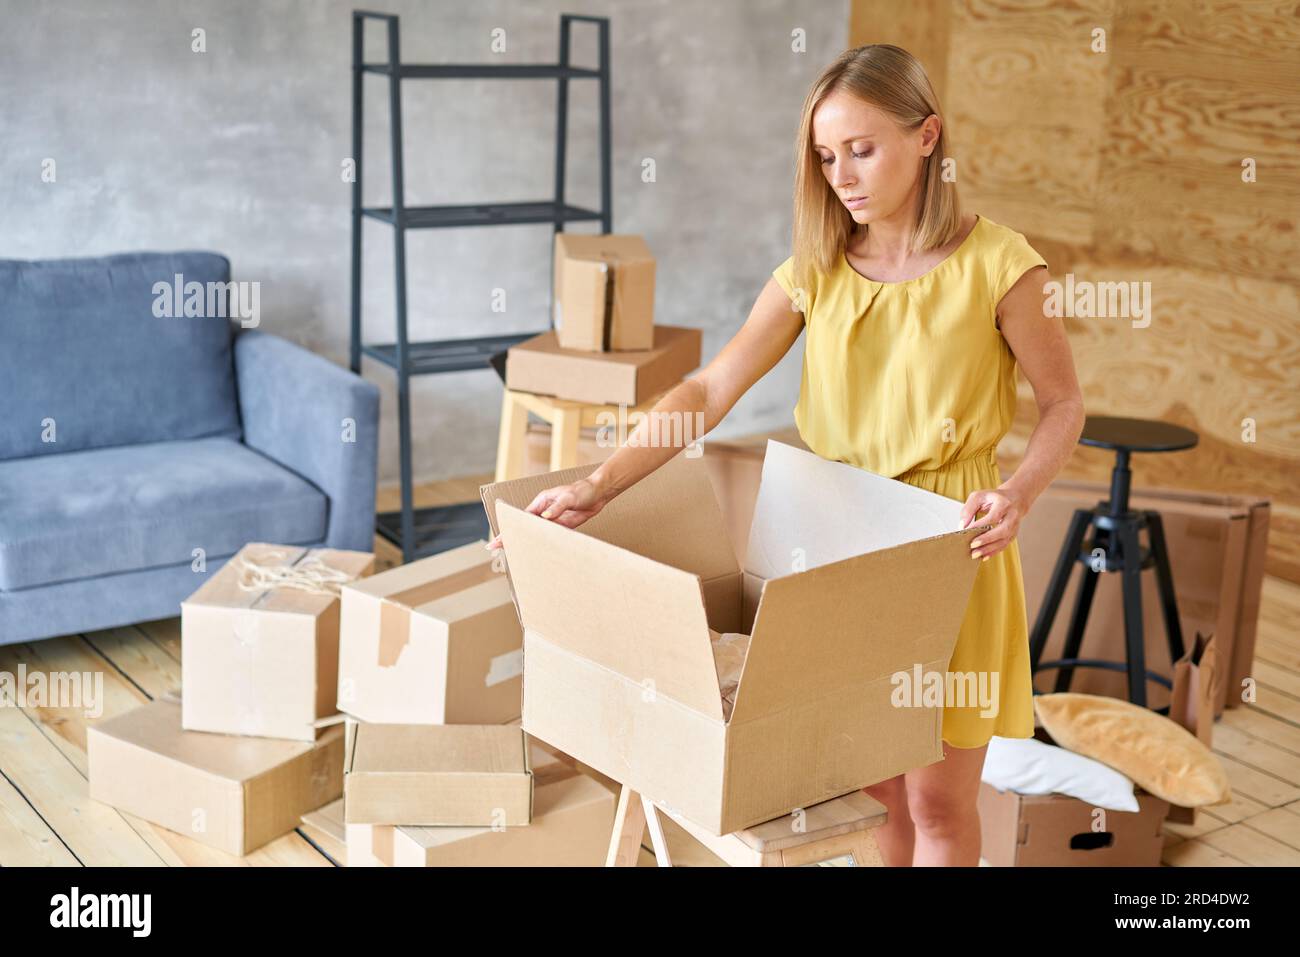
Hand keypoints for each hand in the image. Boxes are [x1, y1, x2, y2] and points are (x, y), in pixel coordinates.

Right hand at [486, 477, 609, 550]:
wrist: (599, 493)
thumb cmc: (583, 490)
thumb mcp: (568, 497)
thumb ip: (557, 507)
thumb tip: (545, 517)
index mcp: (541, 502)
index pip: (521, 516)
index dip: (509, 527)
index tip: (498, 537)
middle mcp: (545, 511)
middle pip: (525, 526)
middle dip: (512, 536)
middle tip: (497, 548)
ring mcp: (554, 519)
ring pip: (536, 532)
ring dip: (527, 541)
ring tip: (514, 552)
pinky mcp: (563, 526)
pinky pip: (551, 536)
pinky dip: (543, 543)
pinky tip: (536, 550)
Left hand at [959, 487, 1026, 560]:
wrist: (1015, 499)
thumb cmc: (994, 497)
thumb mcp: (979, 496)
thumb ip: (969, 509)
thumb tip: (962, 525)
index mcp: (1004, 503)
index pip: (993, 516)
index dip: (980, 524)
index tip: (968, 531)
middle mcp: (1012, 515)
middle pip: (1003, 530)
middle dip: (987, 539)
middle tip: (973, 545)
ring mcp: (1015, 526)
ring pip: (1004, 540)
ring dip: (989, 549)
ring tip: (975, 554)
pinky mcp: (1013, 534)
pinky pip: (1004, 545)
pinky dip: (994, 552)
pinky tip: (984, 556)